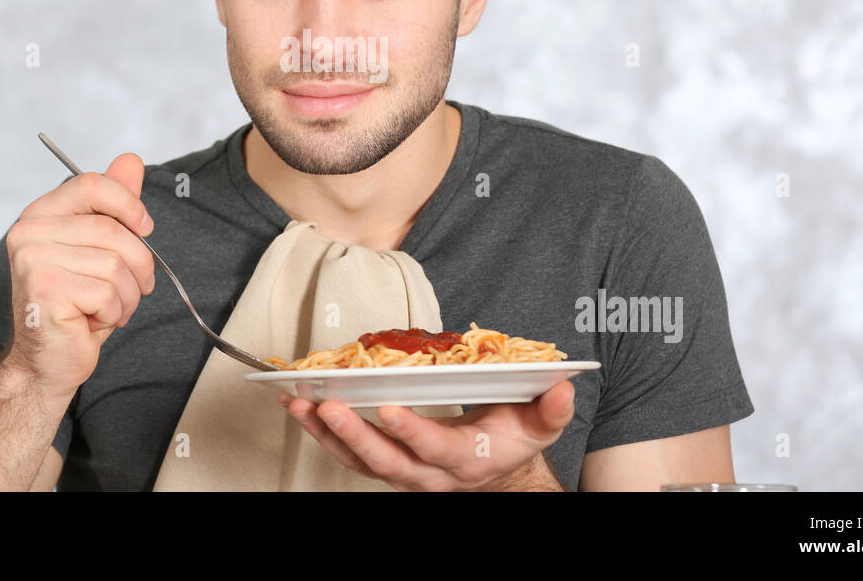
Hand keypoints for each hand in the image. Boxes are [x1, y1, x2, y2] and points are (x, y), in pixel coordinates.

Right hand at [2, 154, 155, 403]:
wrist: (47, 362)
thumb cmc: (76, 305)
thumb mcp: (100, 249)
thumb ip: (113, 205)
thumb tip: (130, 160)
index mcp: (40, 214)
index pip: (92, 184)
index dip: (128, 204)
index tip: (145, 228)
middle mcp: (28, 233)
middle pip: (113, 230)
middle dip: (138, 265)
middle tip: (132, 288)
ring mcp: (32, 261)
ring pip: (116, 264)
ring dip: (128, 295)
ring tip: (109, 308)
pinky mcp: (44, 291)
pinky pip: (108, 293)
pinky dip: (115, 313)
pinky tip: (93, 322)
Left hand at [278, 379, 574, 490]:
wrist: (496, 467)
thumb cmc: (513, 437)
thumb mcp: (538, 424)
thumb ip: (550, 409)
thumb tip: (563, 388)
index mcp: (464, 460)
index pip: (435, 449)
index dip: (412, 431)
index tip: (389, 408)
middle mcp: (428, 474)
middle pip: (387, 461)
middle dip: (354, 434)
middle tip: (328, 405)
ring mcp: (403, 472)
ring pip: (360, 460)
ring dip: (326, 433)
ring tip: (299, 404)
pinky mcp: (386, 464)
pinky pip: (350, 454)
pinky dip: (323, 432)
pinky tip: (302, 409)